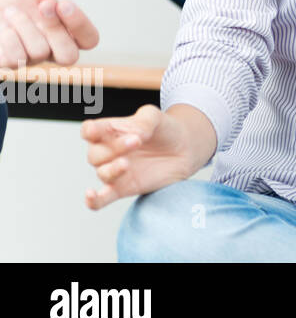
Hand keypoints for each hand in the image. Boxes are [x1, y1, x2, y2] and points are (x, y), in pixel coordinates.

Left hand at [0, 0, 98, 69]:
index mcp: (68, 29)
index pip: (90, 39)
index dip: (80, 24)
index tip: (62, 3)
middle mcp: (53, 48)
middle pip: (69, 56)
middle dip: (54, 28)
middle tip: (42, 7)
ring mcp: (31, 58)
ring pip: (39, 52)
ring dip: (24, 26)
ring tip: (11, 11)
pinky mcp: (9, 61)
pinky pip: (14, 59)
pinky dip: (8, 39)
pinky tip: (4, 28)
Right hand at [82, 104, 203, 209]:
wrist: (184, 149)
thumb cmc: (164, 129)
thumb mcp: (155, 117)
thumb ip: (143, 121)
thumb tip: (134, 135)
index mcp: (110, 131)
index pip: (90, 131)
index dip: (89, 131)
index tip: (94, 130)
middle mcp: (108, 152)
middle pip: (95, 154)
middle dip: (113, 148)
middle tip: (136, 141)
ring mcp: (114, 171)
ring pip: (101, 173)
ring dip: (112, 169)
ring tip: (127, 163)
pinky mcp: (122, 189)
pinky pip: (101, 200)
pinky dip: (93, 200)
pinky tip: (90, 195)